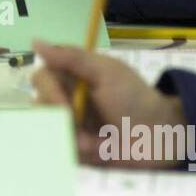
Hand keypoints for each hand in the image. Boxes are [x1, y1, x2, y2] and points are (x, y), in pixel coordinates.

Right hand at [31, 40, 185, 167]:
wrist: (159, 135)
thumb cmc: (135, 99)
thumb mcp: (107, 73)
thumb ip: (72, 58)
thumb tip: (35, 42)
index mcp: (72, 77)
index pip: (42, 79)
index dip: (49, 93)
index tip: (65, 107)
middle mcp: (66, 99)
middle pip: (39, 107)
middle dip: (62, 121)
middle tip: (83, 129)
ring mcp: (70, 125)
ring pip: (47, 131)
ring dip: (71, 139)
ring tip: (96, 143)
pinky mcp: (75, 148)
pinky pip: (60, 151)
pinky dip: (77, 153)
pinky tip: (98, 150)